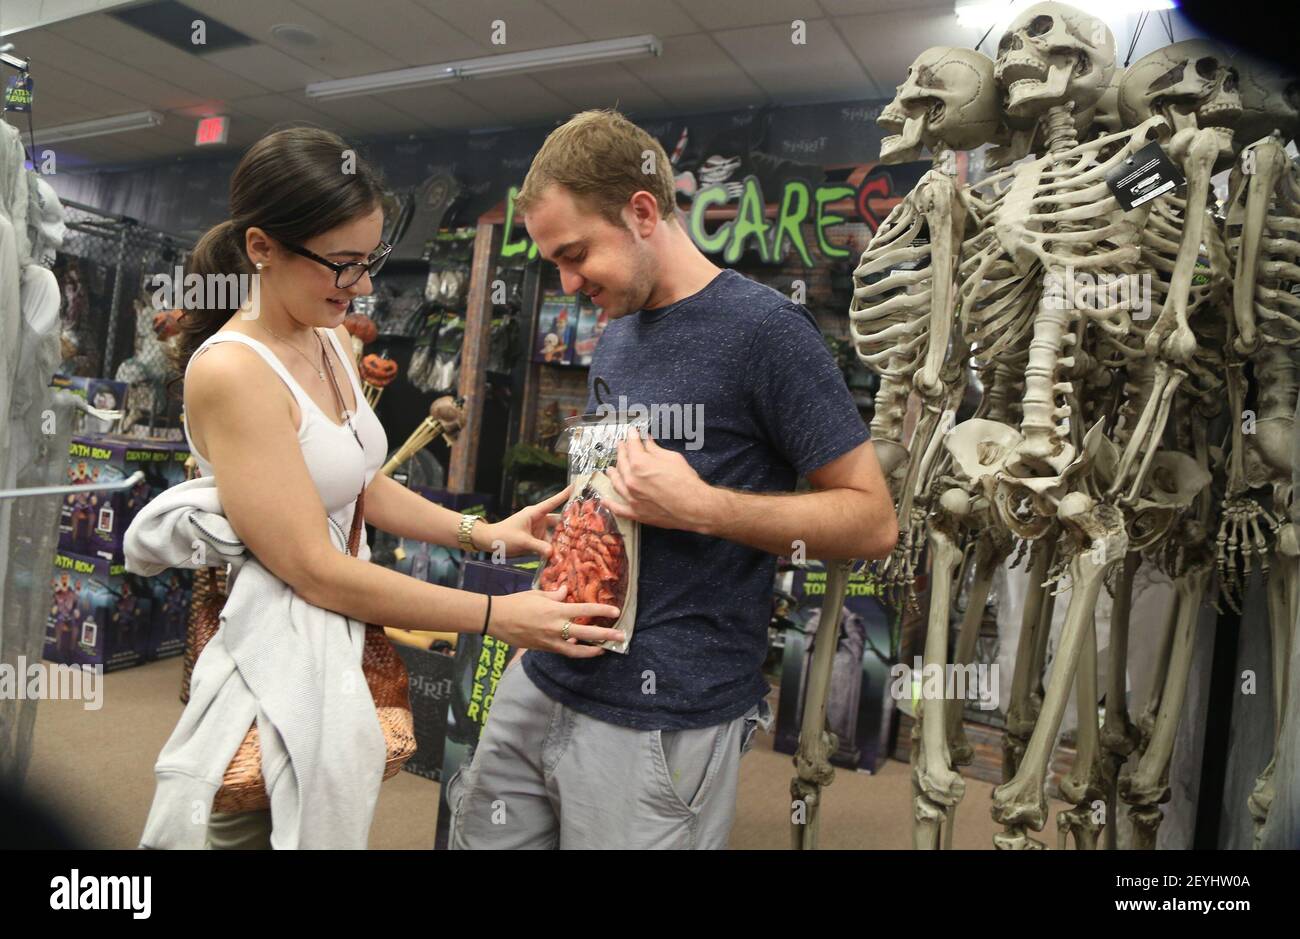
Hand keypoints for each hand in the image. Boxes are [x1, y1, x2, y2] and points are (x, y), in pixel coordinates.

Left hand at [474, 484, 572, 557]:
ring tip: (579, 544)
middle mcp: (539, 520)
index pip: (553, 502)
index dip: (564, 494)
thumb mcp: (522, 541)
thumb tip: (553, 552)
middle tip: (587, 526)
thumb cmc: (503, 536)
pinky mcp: (536, 540)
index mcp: (535, 513)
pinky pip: (549, 543)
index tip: (576, 486)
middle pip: (559, 520)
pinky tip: (565, 554)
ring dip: (564, 539)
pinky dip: (556, 548)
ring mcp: (538, 530)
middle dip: (570, 523)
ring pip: (555, 534)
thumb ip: (537, 546)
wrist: (489, 542)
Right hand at [489, 584, 622, 657]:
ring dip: (592, 650)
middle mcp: (556, 627)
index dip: (602, 610)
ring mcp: (550, 640)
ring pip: (576, 649)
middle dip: (606, 636)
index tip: (616, 612)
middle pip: (587, 633)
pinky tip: (580, 646)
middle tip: (621, 637)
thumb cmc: (517, 603)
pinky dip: (573, 650)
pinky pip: (563, 651)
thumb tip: (567, 591)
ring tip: (603, 649)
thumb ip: (555, 594)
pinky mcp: (544, 648)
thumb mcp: (537, 594)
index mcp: (556, 610)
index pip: (585, 609)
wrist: (497, 618)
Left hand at [607, 432, 715, 531]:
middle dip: (622, 451)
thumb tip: (647, 442)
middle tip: (622, 446)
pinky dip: (609, 504)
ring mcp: (631, 497)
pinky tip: (604, 500)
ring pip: (616, 482)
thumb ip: (655, 450)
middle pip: (621, 462)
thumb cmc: (686, 481)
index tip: (632, 432)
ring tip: (611, 469)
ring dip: (613, 473)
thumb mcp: (672, 458)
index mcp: (639, 463)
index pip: (631, 445)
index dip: (632, 436)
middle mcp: (630, 480)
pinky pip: (617, 508)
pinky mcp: (635, 513)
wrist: (693, 507)